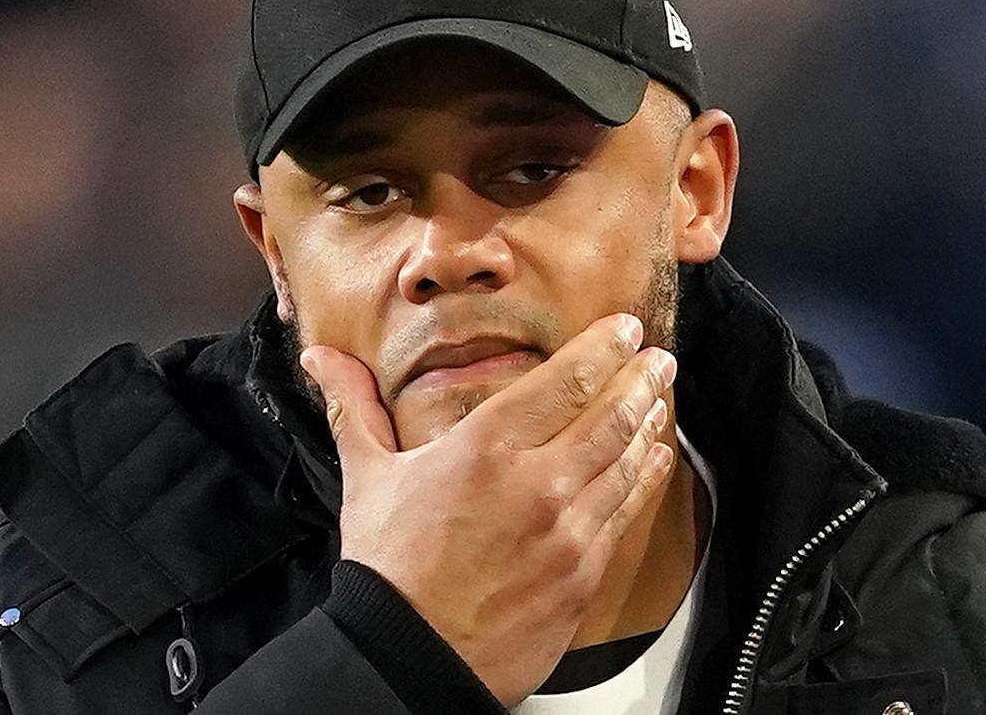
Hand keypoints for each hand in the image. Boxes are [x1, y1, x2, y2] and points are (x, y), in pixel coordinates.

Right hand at [300, 313, 676, 706]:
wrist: (410, 656)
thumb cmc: (390, 570)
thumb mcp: (367, 477)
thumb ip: (354, 408)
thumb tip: (323, 359)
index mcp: (485, 449)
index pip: (564, 380)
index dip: (604, 347)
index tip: (625, 329)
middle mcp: (537, 483)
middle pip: (611, 414)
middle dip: (642, 378)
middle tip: (660, 358)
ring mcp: (567, 530)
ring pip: (627, 461)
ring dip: (650, 423)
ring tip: (662, 398)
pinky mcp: (583, 572)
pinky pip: (627, 512)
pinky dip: (646, 478)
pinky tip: (656, 460)